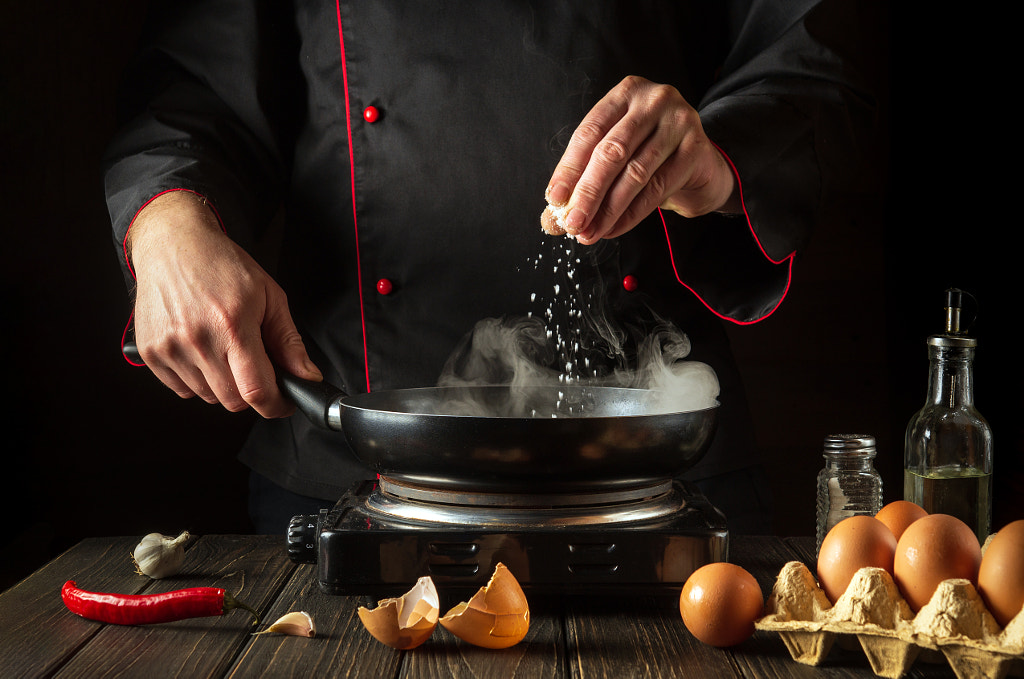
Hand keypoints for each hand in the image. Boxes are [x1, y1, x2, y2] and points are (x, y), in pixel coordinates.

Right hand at [128, 190, 321, 417]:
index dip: (276, 405)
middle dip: (252, 392)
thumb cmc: (222, 265)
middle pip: (233, 400)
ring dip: (224, 385)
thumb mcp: (269, 296)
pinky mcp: (150, 352)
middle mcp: (198, 339)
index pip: (257, 390)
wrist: (174, 244)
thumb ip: (289, 341)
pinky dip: (198, 380)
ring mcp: (170, 348)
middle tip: (255, 368)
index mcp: (233, 325)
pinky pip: (182, 389)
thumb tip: (306, 376)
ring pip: (208, 397)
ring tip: (225, 350)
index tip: (283, 403)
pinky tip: (202, 351)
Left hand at [543, 76, 739, 243]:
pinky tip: (613, 229)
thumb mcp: (614, 157)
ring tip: (590, 233)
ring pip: (635, 173)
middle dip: (588, 193)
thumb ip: (582, 180)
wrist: (699, 165)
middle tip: (572, 223)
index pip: (589, 133)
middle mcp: (653, 100)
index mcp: (625, 93)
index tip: (554, 199)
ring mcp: (679, 121)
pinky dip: (632, 214)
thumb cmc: (648, 156)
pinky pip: (658, 188)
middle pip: (612, 152)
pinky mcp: (696, 148)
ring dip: (608, 210)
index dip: (569, 169)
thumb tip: (551, 219)